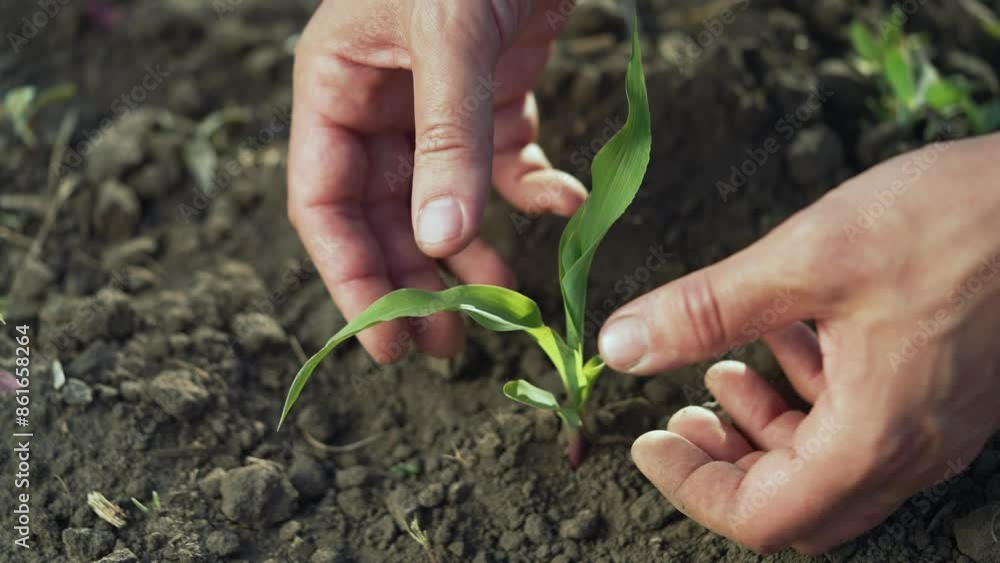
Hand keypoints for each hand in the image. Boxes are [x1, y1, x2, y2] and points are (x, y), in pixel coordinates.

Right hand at [288, 1, 585, 362]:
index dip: (350, 276)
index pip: (323, 203)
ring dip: (470, 255)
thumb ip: (445, 137)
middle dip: (412, 281)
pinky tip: (564, 203)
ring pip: (442, 202)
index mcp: (335, 87)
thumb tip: (440, 241)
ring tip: (501, 306)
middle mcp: (379, 104)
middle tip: (444, 347)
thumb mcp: (448, 36)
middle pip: (383, 216)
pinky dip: (532, 188)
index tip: (384, 338)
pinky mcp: (495, 97)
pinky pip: (503, 162)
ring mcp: (437, 105)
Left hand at [598, 133, 999, 552]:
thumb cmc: (952, 222)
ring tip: (721, 371)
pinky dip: (809, 393)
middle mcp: (911, 451)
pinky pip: (862, 422)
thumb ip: (705, 311)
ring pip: (826, 465)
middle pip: (794, 502)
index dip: (691, 486)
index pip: (761, 516)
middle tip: (680, 418)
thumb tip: (621, 347)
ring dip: (763, 428)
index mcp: (875, 438)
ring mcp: (934, 426)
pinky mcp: (945, 392)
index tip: (647, 440)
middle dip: (725, 465)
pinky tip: (784, 335)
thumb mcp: (805, 260)